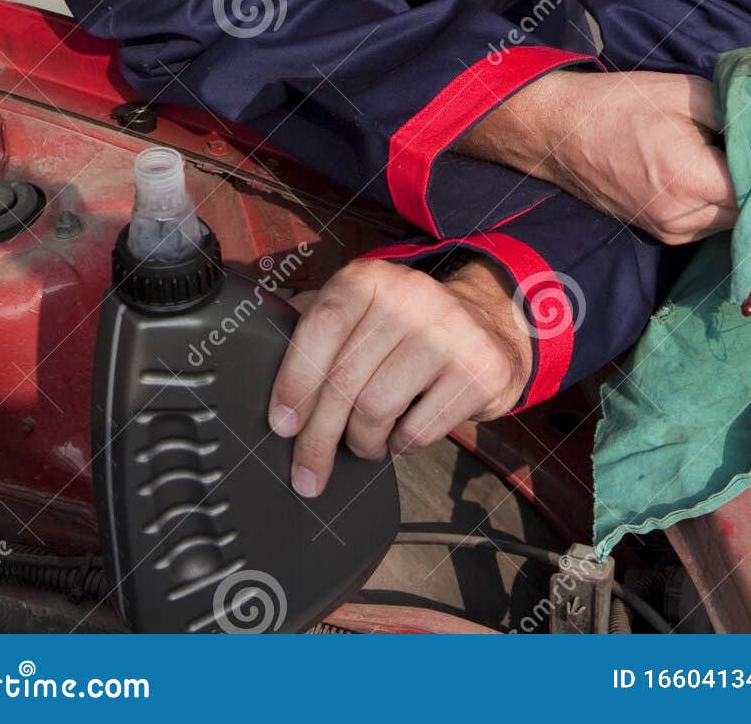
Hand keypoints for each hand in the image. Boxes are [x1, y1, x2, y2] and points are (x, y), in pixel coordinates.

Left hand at [267, 257, 532, 496]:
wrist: (491, 324)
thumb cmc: (409, 326)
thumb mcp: (364, 308)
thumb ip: (318, 322)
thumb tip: (259, 347)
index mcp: (371, 278)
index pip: (322, 326)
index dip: (294, 380)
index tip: (281, 424)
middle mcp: (411, 297)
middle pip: (344, 380)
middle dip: (318, 437)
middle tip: (307, 472)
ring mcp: (450, 333)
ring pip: (376, 409)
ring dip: (362, 441)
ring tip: (364, 442)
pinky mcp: (479, 371)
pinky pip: (418, 430)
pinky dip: (401, 444)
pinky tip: (403, 432)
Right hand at [458, 69, 734, 245]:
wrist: (560, 130)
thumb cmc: (620, 103)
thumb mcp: (687, 92)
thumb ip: (740, 112)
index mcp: (692, 179)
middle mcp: (684, 218)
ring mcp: (671, 231)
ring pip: (733, 223)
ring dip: (745, 196)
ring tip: (749, 160)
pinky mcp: (662, 232)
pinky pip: (710, 224)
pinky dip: (722, 204)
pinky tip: (720, 174)